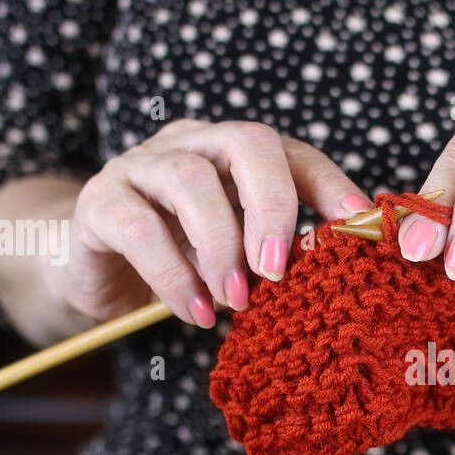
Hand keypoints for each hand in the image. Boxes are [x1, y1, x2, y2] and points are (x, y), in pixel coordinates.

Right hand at [59, 118, 372, 327]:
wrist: (95, 271)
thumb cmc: (183, 260)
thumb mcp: (238, 256)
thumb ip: (276, 253)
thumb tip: (339, 276)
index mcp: (234, 154)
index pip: (292, 152)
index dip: (329, 182)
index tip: (359, 221)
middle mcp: (191, 145)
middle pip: (245, 142)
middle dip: (273, 204)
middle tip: (278, 267)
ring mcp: (140, 166)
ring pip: (188, 180)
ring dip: (221, 246)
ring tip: (236, 301)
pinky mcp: (99, 203)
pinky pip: (138, 227)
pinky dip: (173, 275)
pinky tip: (194, 312)